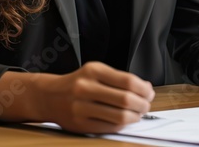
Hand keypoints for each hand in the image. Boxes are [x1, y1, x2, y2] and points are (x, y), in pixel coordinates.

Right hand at [39, 61, 155, 133]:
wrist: (49, 96)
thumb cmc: (78, 83)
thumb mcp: (96, 72)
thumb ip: (119, 79)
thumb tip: (146, 89)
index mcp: (93, 71)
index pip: (128, 81)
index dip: (144, 89)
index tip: (149, 93)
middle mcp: (86, 88)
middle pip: (126, 99)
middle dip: (142, 104)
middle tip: (146, 105)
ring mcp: (81, 107)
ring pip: (119, 116)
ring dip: (135, 117)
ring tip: (137, 114)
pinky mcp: (80, 124)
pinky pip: (109, 127)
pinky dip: (122, 125)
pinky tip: (124, 120)